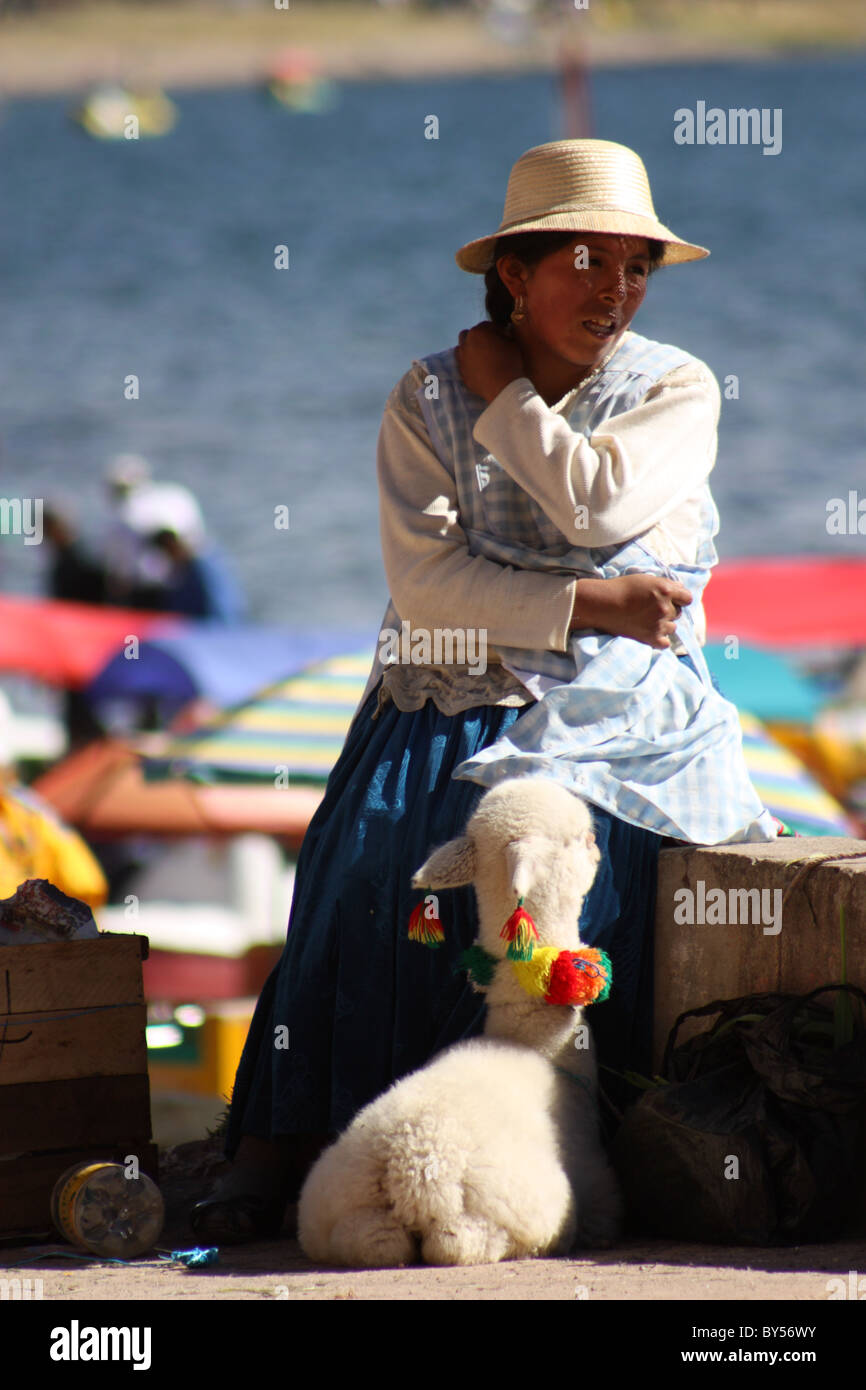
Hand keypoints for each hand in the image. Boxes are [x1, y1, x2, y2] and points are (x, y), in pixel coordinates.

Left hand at [455, 322, 525, 403]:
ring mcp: (461, 359)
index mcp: (477, 332)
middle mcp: (465, 344)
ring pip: (462, 349)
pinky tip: (480, 367)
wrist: (502, 387)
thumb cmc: (510, 362)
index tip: (504, 336)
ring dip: (470, 349)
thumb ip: (505, 335)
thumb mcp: (512, 343)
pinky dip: (469, 363)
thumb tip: (503, 334)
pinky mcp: (462, 373)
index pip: (487, 325)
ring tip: (482, 355)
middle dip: (479, 337)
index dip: (496, 330)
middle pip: (469, 334)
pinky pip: (463, 364)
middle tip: (490, 344)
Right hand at [569, 573, 692, 649]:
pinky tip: (651, 633)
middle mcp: (665, 607)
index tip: (671, 600)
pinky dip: (660, 639)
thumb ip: (666, 584)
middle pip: (678, 613)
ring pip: (672, 627)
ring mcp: (659, 624)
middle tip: (650, 609)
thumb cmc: (622, 588)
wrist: (602, 604)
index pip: (687, 598)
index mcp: (666, 590)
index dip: (679, 599)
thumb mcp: (646, 579)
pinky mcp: (651, 638)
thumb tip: (680, 590)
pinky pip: (666, 643)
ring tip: (647, 620)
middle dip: (668, 611)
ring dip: (663, 624)